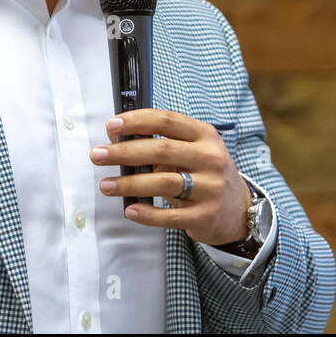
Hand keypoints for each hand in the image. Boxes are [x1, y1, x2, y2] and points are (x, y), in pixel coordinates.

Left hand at [92, 109, 252, 245]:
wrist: (238, 209)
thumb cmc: (206, 173)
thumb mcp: (193, 150)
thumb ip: (161, 142)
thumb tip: (117, 137)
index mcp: (205, 135)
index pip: (167, 121)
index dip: (137, 121)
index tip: (111, 125)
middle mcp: (210, 158)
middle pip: (161, 150)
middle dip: (124, 152)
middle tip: (97, 155)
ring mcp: (210, 187)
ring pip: (163, 182)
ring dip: (129, 184)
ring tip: (105, 185)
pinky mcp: (205, 215)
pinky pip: (170, 215)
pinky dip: (147, 213)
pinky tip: (130, 209)